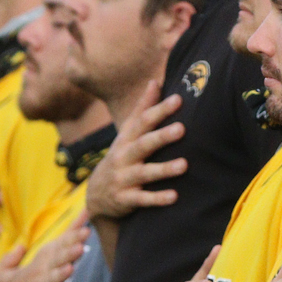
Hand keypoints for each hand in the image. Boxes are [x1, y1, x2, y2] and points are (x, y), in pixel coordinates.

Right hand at [9, 218, 86, 281]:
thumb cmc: (39, 272)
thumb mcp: (52, 251)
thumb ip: (70, 233)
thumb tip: (88, 209)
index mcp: (47, 254)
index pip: (61, 244)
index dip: (73, 238)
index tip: (86, 231)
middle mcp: (42, 268)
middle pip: (56, 259)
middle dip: (68, 253)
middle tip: (81, 246)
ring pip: (50, 280)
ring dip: (59, 274)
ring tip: (70, 268)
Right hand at [86, 82, 186, 219]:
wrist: (96, 195)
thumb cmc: (121, 158)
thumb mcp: (127, 134)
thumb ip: (142, 109)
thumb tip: (155, 81)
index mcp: (126, 139)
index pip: (143, 121)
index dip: (159, 110)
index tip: (179, 99)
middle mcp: (123, 157)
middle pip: (142, 145)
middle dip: (161, 137)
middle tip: (182, 129)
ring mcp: (123, 179)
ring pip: (144, 173)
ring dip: (164, 169)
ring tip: (184, 165)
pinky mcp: (126, 200)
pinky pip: (142, 200)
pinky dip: (157, 199)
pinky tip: (175, 196)